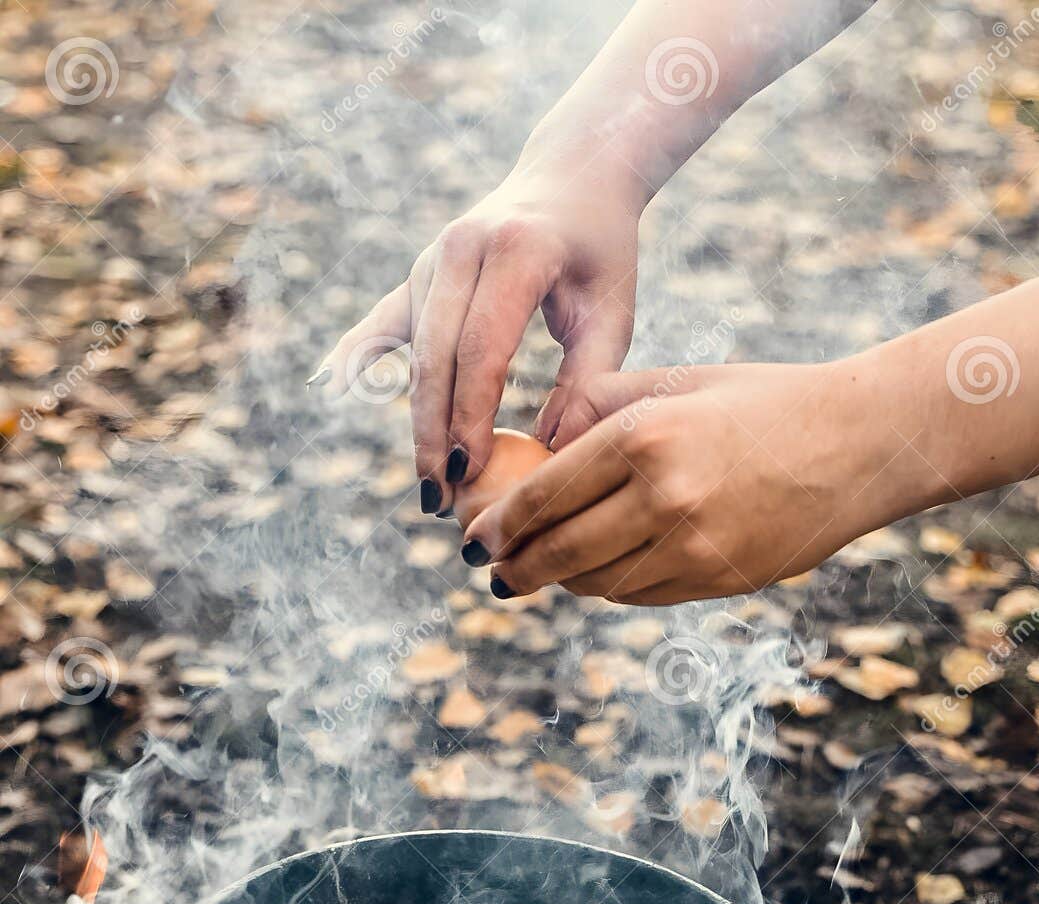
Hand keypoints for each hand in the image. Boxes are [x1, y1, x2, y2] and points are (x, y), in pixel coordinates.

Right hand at [311, 158, 638, 513]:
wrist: (574, 173)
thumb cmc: (601, 251)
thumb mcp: (611, 313)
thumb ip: (588, 383)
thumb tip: (556, 457)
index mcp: (516, 250)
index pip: (482, 350)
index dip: (471, 417)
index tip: (469, 473)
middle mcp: (461, 247)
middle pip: (437, 358)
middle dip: (434, 434)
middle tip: (440, 499)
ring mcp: (432, 257)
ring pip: (415, 352)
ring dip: (416, 422)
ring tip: (427, 483)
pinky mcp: (419, 272)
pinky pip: (383, 322)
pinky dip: (357, 354)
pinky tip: (330, 387)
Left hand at [461, 360, 898, 605]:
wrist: (858, 444)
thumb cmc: (762, 402)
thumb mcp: (678, 383)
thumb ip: (602, 406)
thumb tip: (535, 441)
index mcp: (644, 437)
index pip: (544, 494)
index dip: (498, 523)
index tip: (472, 534)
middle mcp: (662, 498)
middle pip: (559, 553)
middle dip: (515, 567)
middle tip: (491, 571)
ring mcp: (692, 549)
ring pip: (596, 583)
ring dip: (561, 582)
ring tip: (540, 572)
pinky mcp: (716, 581)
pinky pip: (640, 595)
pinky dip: (609, 588)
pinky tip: (597, 574)